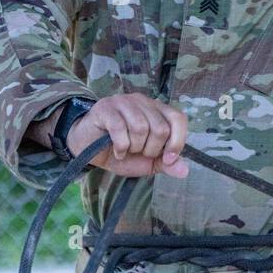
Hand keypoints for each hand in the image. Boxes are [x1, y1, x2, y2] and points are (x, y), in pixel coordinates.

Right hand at [65, 93, 188, 178]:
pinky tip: (117, 151)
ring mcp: (123, 102)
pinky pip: (120, 129)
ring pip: (140, 128)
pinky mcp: (105, 108)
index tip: (167, 159)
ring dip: (134, 147)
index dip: (177, 141)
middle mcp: (142, 101)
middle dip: (150, 149)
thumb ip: (166, 164)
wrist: (88, 150)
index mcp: (157, 110)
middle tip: (138, 152)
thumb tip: (185, 171)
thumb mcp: (147, 162)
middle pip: (160, 128)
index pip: (178, 119)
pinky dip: (120, 147)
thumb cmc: (120, 152)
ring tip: (127, 150)